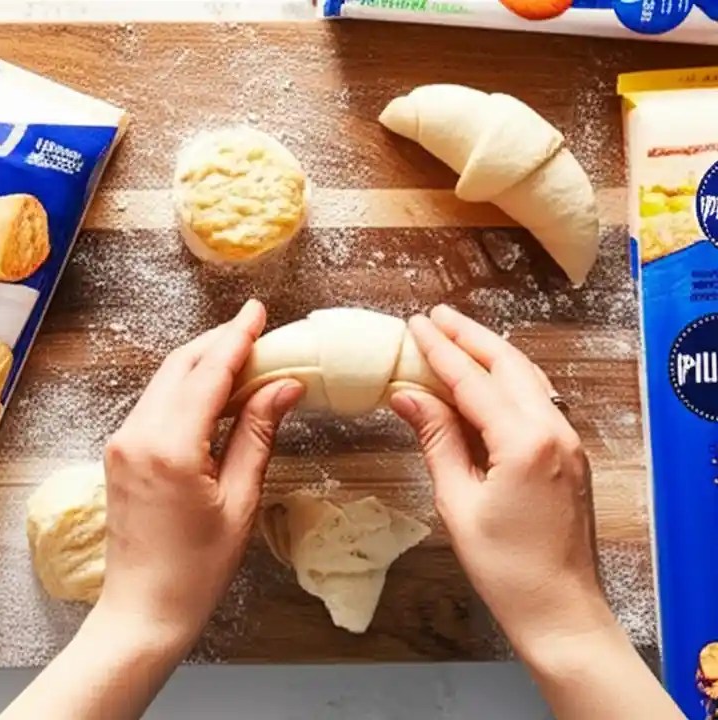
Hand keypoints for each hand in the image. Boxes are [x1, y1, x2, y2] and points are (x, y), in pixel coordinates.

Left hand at [100, 299, 301, 643]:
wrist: (142, 611)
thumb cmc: (196, 570)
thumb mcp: (239, 502)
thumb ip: (257, 435)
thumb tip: (283, 386)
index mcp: (169, 446)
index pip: (208, 372)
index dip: (237, 337)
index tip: (259, 312)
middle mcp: (136, 435)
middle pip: (180, 366)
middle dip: (219, 342)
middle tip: (257, 329)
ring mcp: (122, 442)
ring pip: (165, 382)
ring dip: (202, 363)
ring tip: (244, 356)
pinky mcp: (119, 453)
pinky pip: (155, 405)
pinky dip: (186, 390)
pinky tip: (216, 392)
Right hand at [388, 305, 610, 655]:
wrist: (560, 609)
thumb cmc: (505, 567)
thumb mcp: (457, 501)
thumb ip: (437, 440)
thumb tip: (408, 397)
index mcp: (524, 441)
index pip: (473, 381)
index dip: (440, 351)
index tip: (414, 326)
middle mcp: (554, 431)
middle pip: (509, 365)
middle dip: (470, 337)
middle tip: (435, 316)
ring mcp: (567, 442)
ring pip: (528, 379)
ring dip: (491, 355)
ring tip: (457, 337)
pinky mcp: (569, 456)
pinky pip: (538, 403)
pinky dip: (508, 382)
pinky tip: (485, 382)